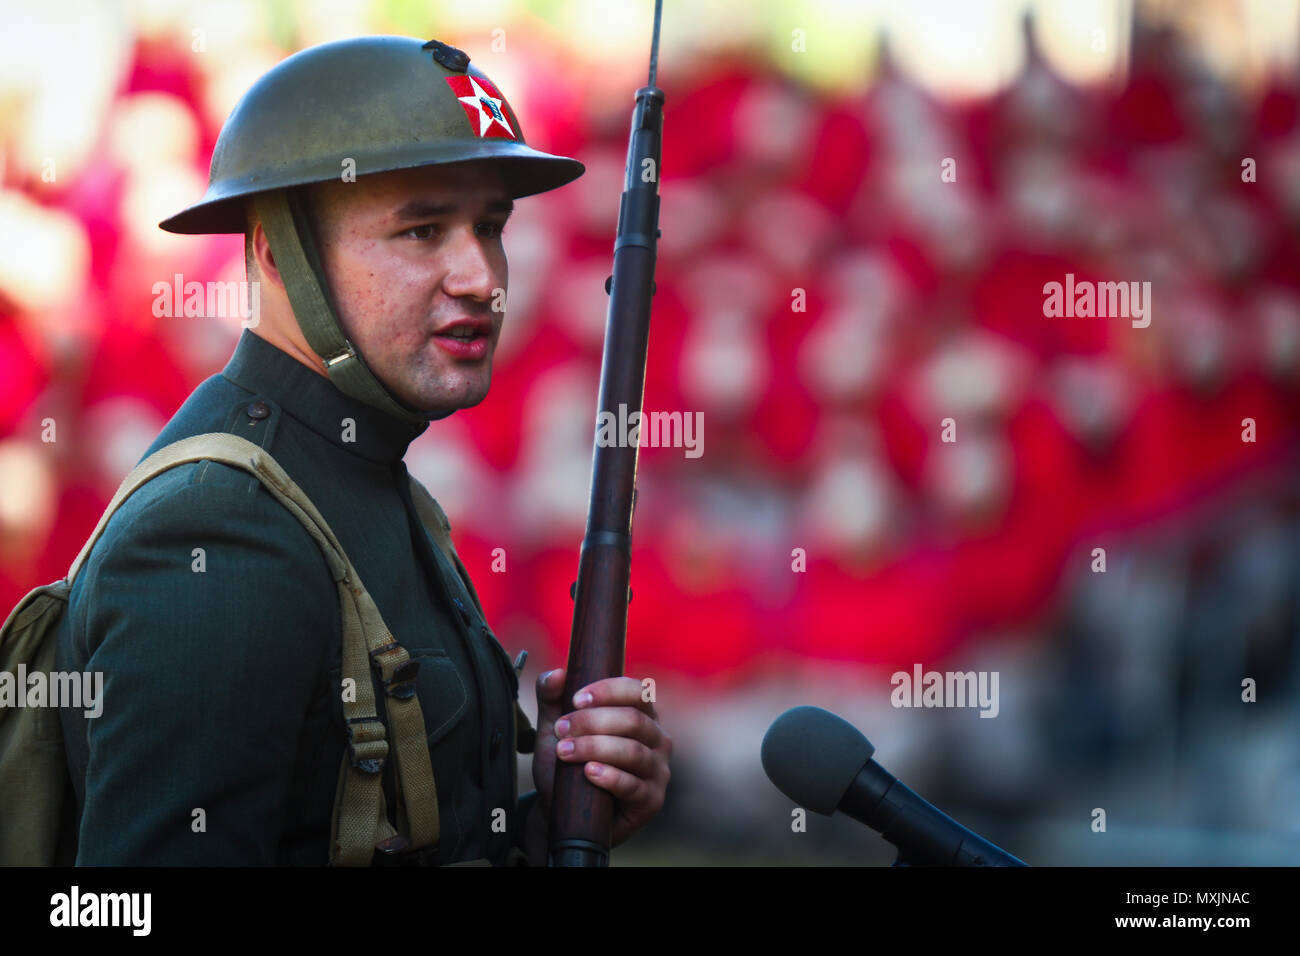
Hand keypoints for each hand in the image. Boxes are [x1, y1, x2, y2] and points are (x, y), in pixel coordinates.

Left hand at [533, 668, 670, 846]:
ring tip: (565, 752)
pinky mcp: (651, 800)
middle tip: (561, 730)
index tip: (575, 698)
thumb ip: (552, 697)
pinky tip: (589, 773)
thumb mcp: (554, 728)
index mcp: (642, 714)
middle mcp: (657, 738)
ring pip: (633, 752)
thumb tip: (557, 674)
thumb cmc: (566, 764)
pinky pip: (634, 786)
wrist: (563, 812)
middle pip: (633, 720)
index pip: (637, 691)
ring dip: (595, 748)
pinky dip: (610, 777)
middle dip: (592, 722)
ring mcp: (658, 770)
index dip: (608, 690)